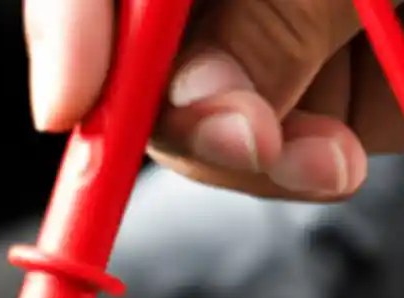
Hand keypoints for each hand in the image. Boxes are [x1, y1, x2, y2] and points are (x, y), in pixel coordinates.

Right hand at [25, 0, 403, 199]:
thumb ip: (285, 1)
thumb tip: (196, 103)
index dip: (73, 23)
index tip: (72, 102)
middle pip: (139, 42)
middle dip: (166, 99)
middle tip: (237, 137)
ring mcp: (292, 22)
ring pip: (185, 107)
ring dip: (230, 151)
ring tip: (314, 158)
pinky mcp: (330, 93)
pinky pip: (255, 150)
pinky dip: (274, 174)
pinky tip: (324, 165)